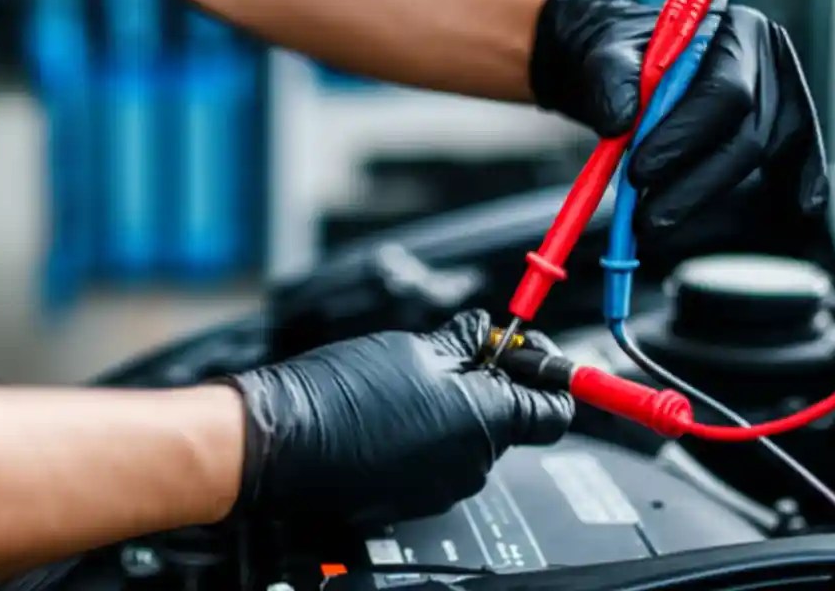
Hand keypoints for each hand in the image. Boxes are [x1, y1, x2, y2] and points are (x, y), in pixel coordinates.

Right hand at [224, 310, 573, 526]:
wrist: (278, 443)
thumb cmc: (341, 394)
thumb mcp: (413, 347)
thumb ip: (464, 341)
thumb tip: (486, 333)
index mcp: (487, 423)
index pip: (556, 410)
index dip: (547, 375)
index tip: (525, 353)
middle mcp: (474, 465)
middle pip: (509, 422)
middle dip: (487, 385)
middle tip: (451, 353)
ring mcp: (442, 488)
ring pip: (468, 441)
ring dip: (451, 410)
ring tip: (406, 383)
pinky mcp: (410, 500)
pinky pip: (435, 462)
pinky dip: (423, 436)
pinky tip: (386, 414)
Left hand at [530, 0, 828, 251]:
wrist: (628, 63)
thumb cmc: (623, 56)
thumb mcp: (604, 54)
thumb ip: (610, 79)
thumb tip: (621, 122)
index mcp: (733, 29)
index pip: (722, 92)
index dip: (683, 138)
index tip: (638, 173)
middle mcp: (767, 59)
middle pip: (748, 133)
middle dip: (694, 183)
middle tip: (643, 218)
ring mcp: (777, 93)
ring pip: (758, 155)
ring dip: (706, 195)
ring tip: (655, 222)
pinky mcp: (778, 125)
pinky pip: (793, 158)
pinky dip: (794, 185)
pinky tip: (801, 211)